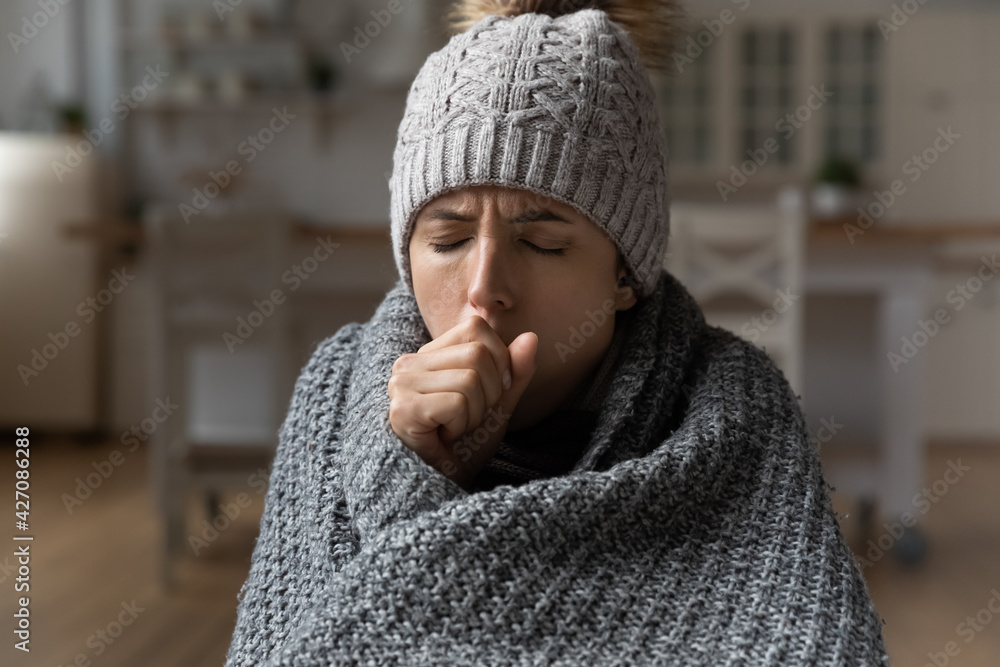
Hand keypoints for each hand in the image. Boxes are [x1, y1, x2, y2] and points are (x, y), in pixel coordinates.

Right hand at [388, 315, 536, 489]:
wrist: (446, 488)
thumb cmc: (466, 447)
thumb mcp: (499, 404)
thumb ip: (515, 372)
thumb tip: (531, 337)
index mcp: (429, 354)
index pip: (476, 328)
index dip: (498, 361)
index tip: (487, 396)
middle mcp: (409, 363)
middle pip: (478, 354)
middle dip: (489, 393)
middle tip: (469, 419)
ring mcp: (401, 386)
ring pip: (470, 378)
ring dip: (475, 413)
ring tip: (456, 429)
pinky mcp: (403, 410)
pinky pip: (457, 402)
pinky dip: (462, 425)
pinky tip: (445, 438)